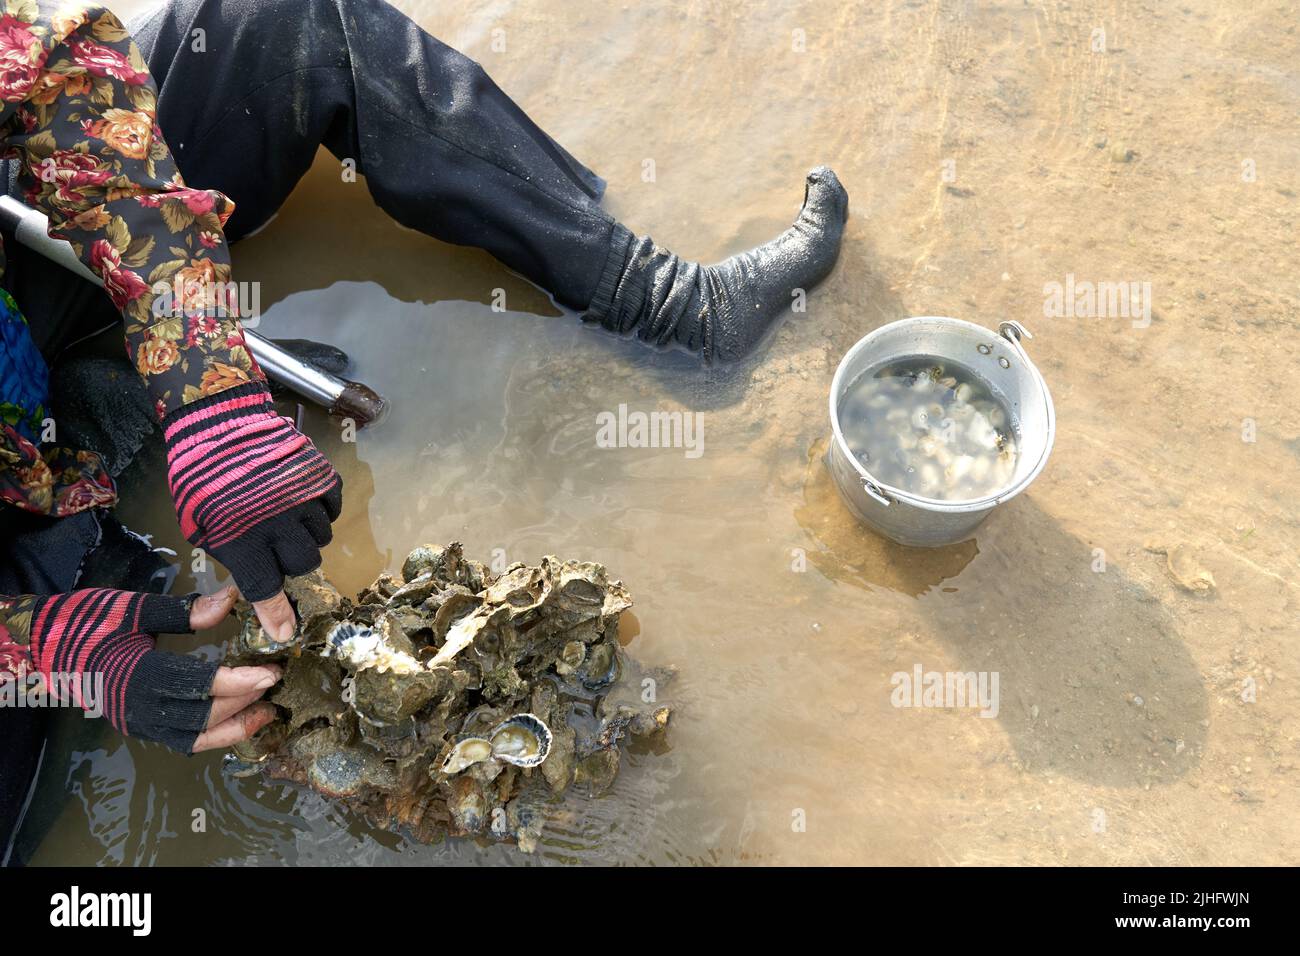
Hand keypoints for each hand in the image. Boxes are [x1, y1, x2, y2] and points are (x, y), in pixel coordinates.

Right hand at [1, 585, 282, 753]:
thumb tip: (231, 599)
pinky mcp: (141, 727)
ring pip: (195, 738)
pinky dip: (214, 734)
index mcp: (137, 676)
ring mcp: (139, 723)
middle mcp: (139, 708)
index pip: (196, 686)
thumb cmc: (88, 624)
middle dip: (244, 702)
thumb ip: (183, 611)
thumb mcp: (134, 609)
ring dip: (234, 726)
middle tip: (275, 682)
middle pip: (202, 717)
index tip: (269, 673)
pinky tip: (239, 718)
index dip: (237, 682)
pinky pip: (184, 740)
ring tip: (266, 710)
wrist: (46, 648)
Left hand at [162, 382, 341, 641]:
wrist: (220, 422)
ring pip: (322, 536)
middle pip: (304, 562)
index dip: (276, 613)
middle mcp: (277, 522)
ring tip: (288, 520)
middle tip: (279, 548)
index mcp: (241, 537)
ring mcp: (302, 497)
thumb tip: (255, 582)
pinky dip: (323, 511)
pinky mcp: (319, 475)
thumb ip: (229, 554)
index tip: (286, 633)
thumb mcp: (199, 524)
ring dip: (307, 535)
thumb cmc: (200, 478)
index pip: (265, 586)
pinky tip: (303, 503)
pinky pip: (333, 507)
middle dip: (293, 562)